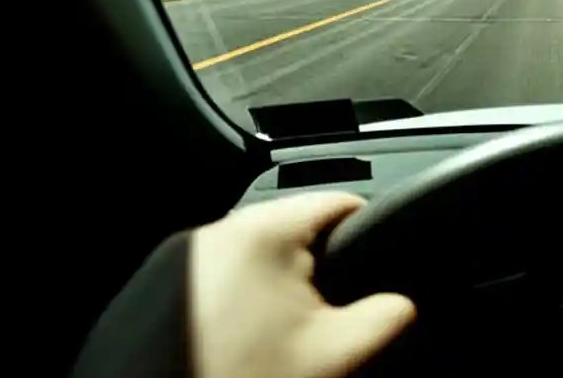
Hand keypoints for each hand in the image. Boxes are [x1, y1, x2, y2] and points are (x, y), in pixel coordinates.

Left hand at [191, 192, 415, 377]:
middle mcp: (214, 230)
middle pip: (297, 232)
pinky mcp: (158, 285)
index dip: (370, 235)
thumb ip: (387, 315)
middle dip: (317, 272)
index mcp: (262, 230)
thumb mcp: (336, 353)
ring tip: (278, 338)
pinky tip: (243, 342)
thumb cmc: (244, 376)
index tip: (374, 271)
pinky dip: (240, 302)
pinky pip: (220, 277)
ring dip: (277, 289)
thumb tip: (404, 300)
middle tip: (320, 324)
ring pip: (257, 257)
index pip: (340, 203)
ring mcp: (179, 257)